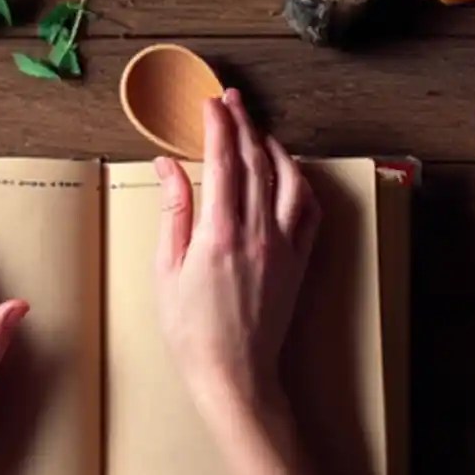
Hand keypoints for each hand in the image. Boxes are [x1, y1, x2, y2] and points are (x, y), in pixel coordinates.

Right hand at [154, 89, 319, 414]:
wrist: (234, 373)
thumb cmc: (191, 330)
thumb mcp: (166, 269)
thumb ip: (173, 211)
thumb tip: (167, 165)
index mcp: (218, 233)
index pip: (223, 162)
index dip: (217, 126)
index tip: (209, 104)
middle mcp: (256, 232)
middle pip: (255, 161)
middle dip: (243, 124)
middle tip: (231, 101)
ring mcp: (284, 245)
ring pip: (286, 179)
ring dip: (273, 147)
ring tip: (257, 129)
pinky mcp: (299, 261)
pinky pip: (308, 210)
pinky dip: (300, 183)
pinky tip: (288, 172)